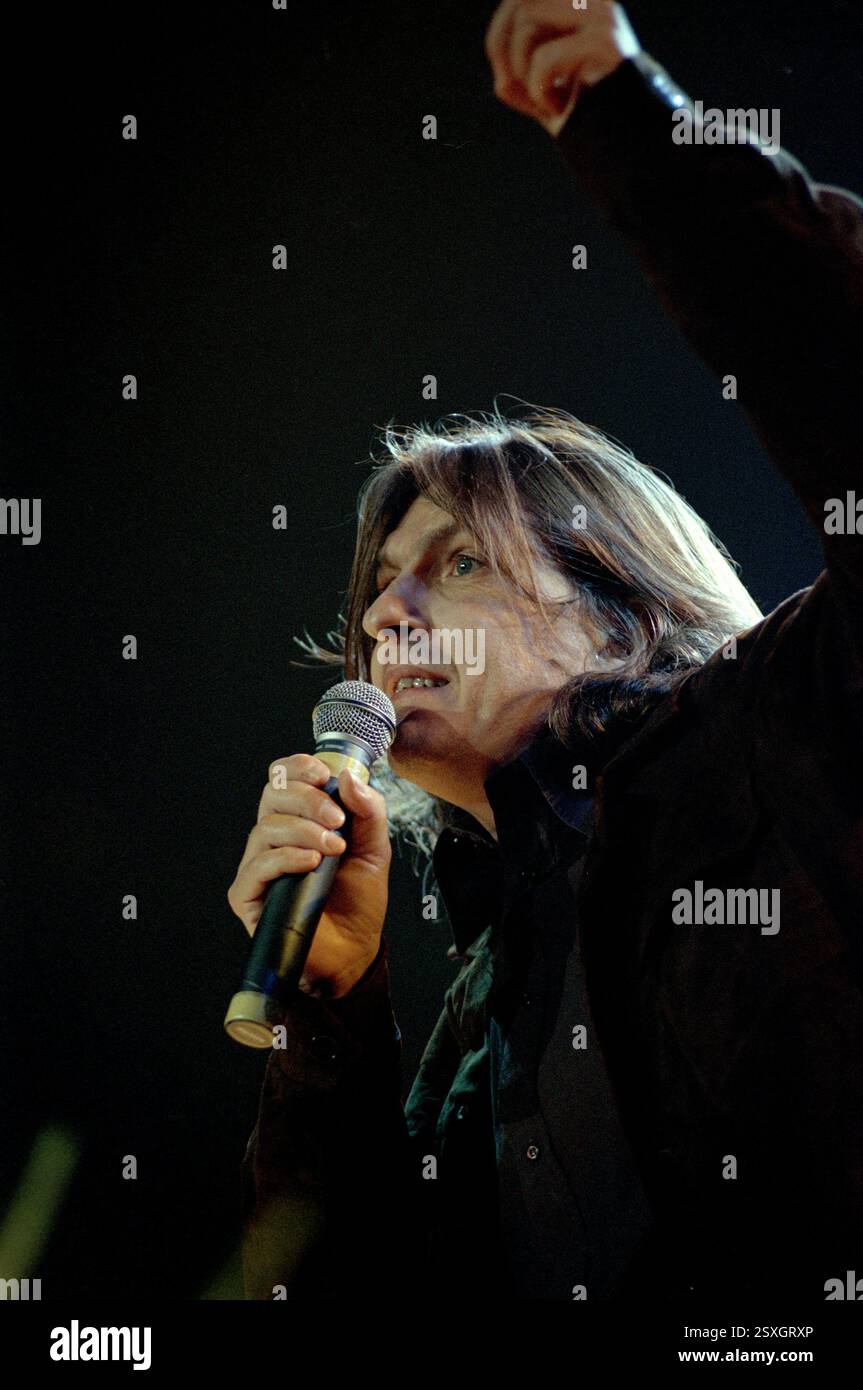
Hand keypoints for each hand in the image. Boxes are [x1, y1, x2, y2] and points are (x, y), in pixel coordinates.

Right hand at [227, 753, 391, 998]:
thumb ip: (369, 811)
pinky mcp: (248, 897)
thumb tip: (350, 778)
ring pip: (266, 828)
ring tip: (333, 850)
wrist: (355, 951)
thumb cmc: (359, 900)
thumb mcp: (375, 849)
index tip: (324, 775)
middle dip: (308, 800)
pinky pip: (257, 867)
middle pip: (272, 795)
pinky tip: (311, 864)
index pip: (282, 777)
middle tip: (337, 821)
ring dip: (304, 832)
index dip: (298, 767)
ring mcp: (257, 867)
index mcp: (297, 819)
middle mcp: (273, 838)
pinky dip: (286, 859)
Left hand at [485, 0, 640, 135]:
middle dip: (502, 51)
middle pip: (519, 3)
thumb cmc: (584, 120)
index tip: (505, 78)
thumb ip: (516, 67)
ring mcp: (602, 18)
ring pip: (527, 23)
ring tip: (544, 99)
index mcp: (579, 6)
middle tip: (513, 89)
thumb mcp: (539, 90)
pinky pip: (543, 60)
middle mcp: (594, 2)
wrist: (626, 148)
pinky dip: (539, 92)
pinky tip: (559, 108)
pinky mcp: (605, 43)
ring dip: (522, 72)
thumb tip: (498, 65)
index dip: (498, 36)